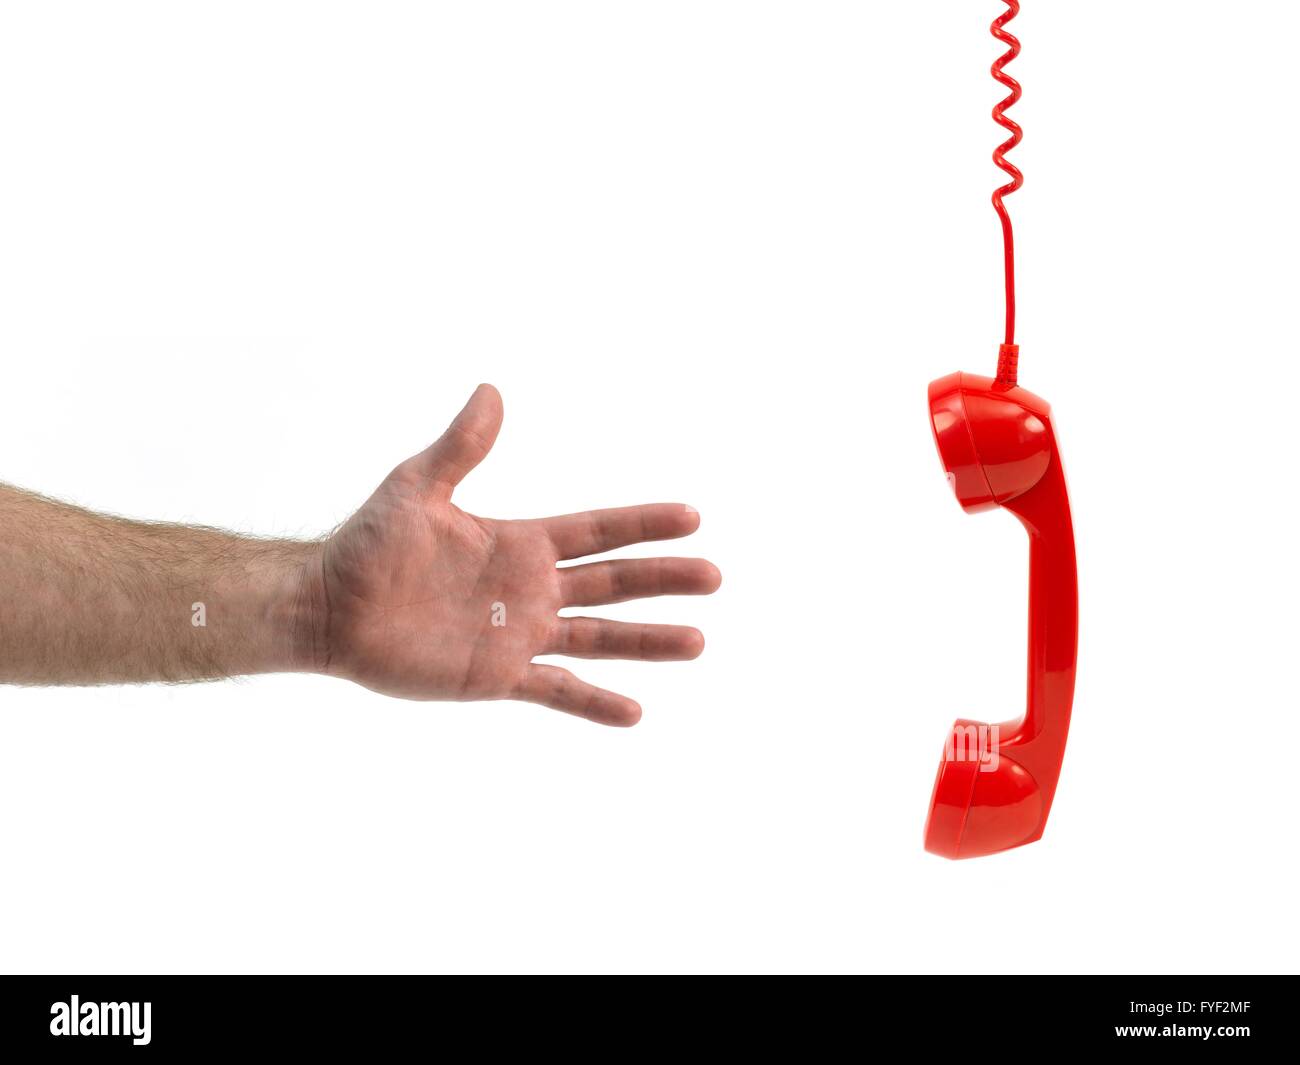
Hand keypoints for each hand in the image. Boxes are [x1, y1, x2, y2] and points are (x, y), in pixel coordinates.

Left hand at [313, 385, 719, 725]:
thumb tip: (491, 390)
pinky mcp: (496, 677)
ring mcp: (518, 635)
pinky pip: (556, 691)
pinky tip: (633, 711)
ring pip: (598, 638)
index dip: (643, 524)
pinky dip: (593, 703)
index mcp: (520, 542)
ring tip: (697, 642)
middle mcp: (529, 589)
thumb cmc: (367, 545)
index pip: (597, 531)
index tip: (692, 516)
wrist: (328, 608)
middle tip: (714, 577)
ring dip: (647, 641)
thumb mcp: (415, 488)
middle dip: (663, 579)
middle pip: (612, 583)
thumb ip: (459, 448)